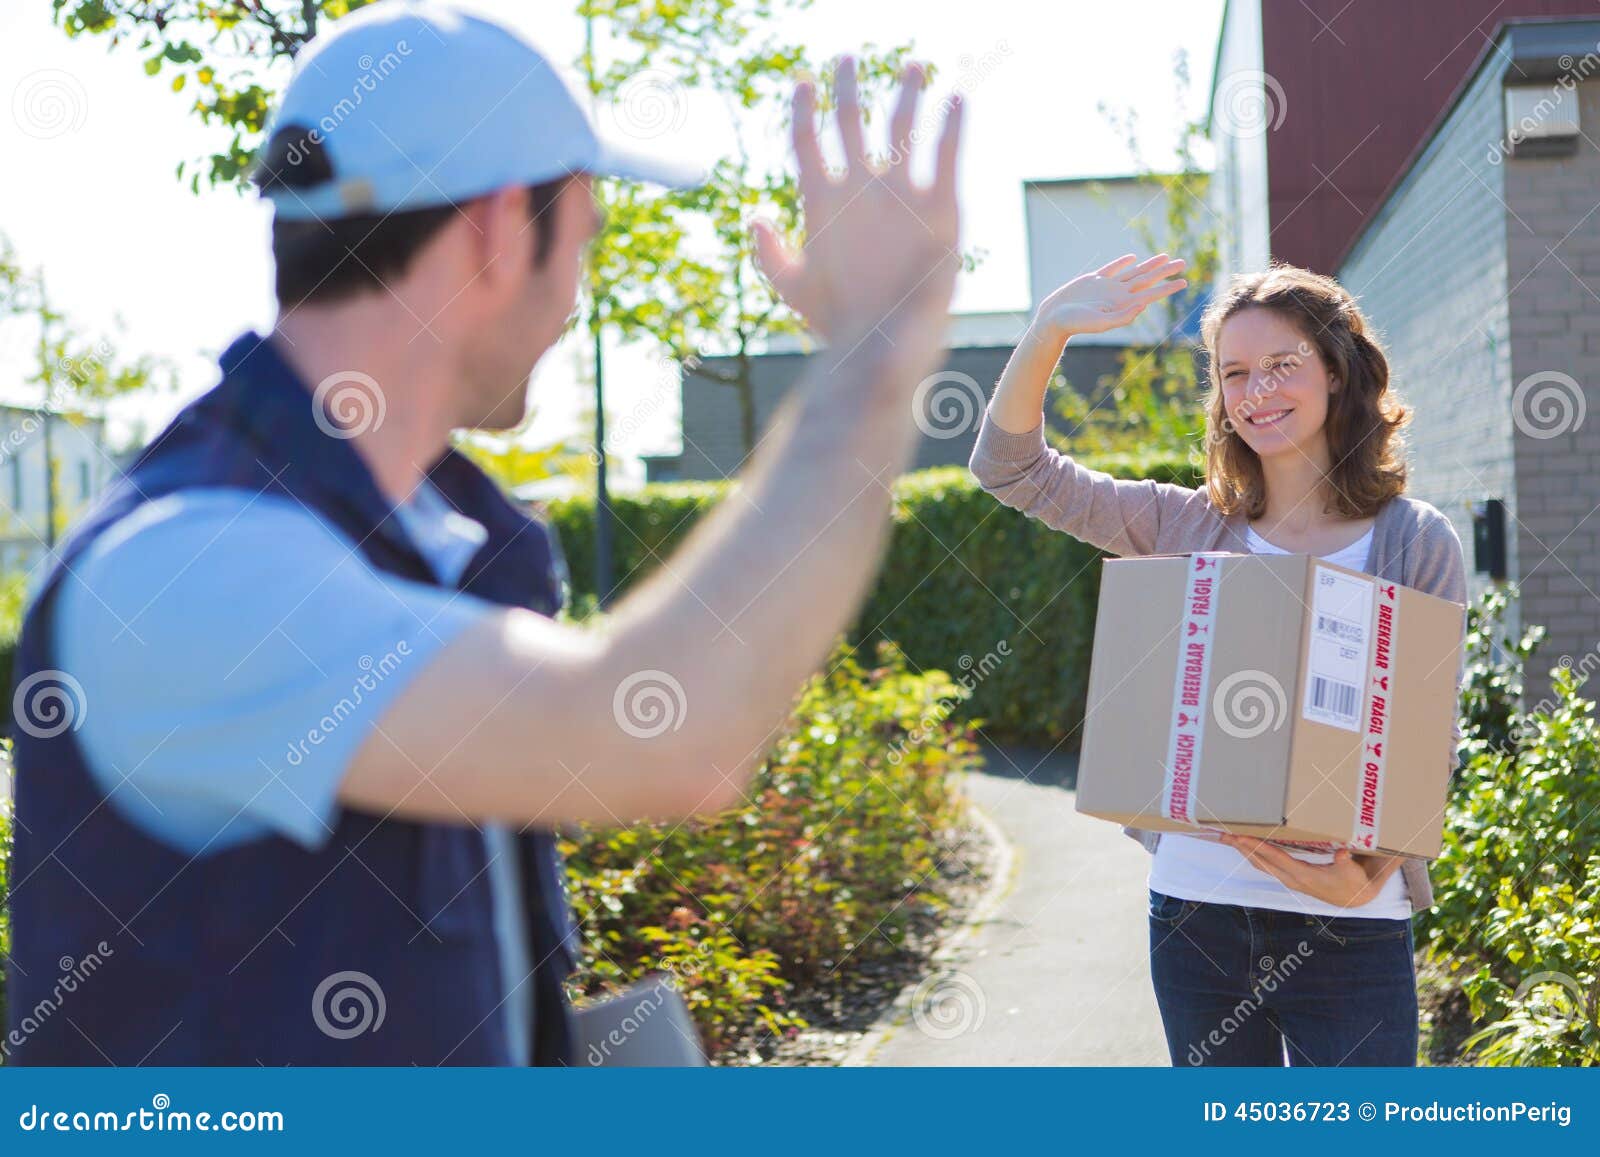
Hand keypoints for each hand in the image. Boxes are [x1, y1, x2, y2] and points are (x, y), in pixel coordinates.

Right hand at [751, 58, 961, 346]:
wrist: (884, 344)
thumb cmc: (837, 321)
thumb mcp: (793, 287)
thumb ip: (770, 252)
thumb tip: (755, 218)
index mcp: (820, 201)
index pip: (804, 137)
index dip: (801, 106)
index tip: (804, 81)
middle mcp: (859, 186)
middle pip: (849, 116)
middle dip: (847, 83)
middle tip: (849, 59)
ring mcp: (901, 192)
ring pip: (902, 121)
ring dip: (907, 89)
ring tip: (914, 67)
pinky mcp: (942, 206)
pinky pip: (948, 152)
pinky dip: (952, 123)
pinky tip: (957, 101)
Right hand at [1032, 253, 1186, 342]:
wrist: (1054, 318)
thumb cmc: (1076, 323)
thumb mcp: (1100, 323)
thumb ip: (1122, 317)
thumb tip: (1143, 306)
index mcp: (1123, 304)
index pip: (1151, 294)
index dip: (1168, 288)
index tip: (1184, 282)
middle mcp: (1119, 295)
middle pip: (1147, 279)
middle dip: (1165, 271)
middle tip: (1183, 263)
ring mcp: (1107, 286)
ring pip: (1134, 272)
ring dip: (1150, 265)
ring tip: (1165, 257)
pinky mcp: (1094, 280)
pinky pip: (1113, 269)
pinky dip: (1123, 263)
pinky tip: (1132, 258)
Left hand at [1219, 835, 1403, 907]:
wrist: (1354, 897)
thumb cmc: (1353, 881)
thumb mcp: (1353, 873)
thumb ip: (1346, 863)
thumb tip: (1343, 853)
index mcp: (1303, 875)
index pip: (1275, 859)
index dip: (1257, 847)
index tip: (1240, 836)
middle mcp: (1290, 878)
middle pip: (1259, 861)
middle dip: (1241, 847)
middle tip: (1222, 833)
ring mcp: (1287, 878)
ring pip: (1259, 863)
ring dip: (1242, 850)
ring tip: (1227, 836)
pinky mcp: (1287, 877)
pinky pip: (1264, 864)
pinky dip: (1251, 853)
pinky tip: (1244, 845)